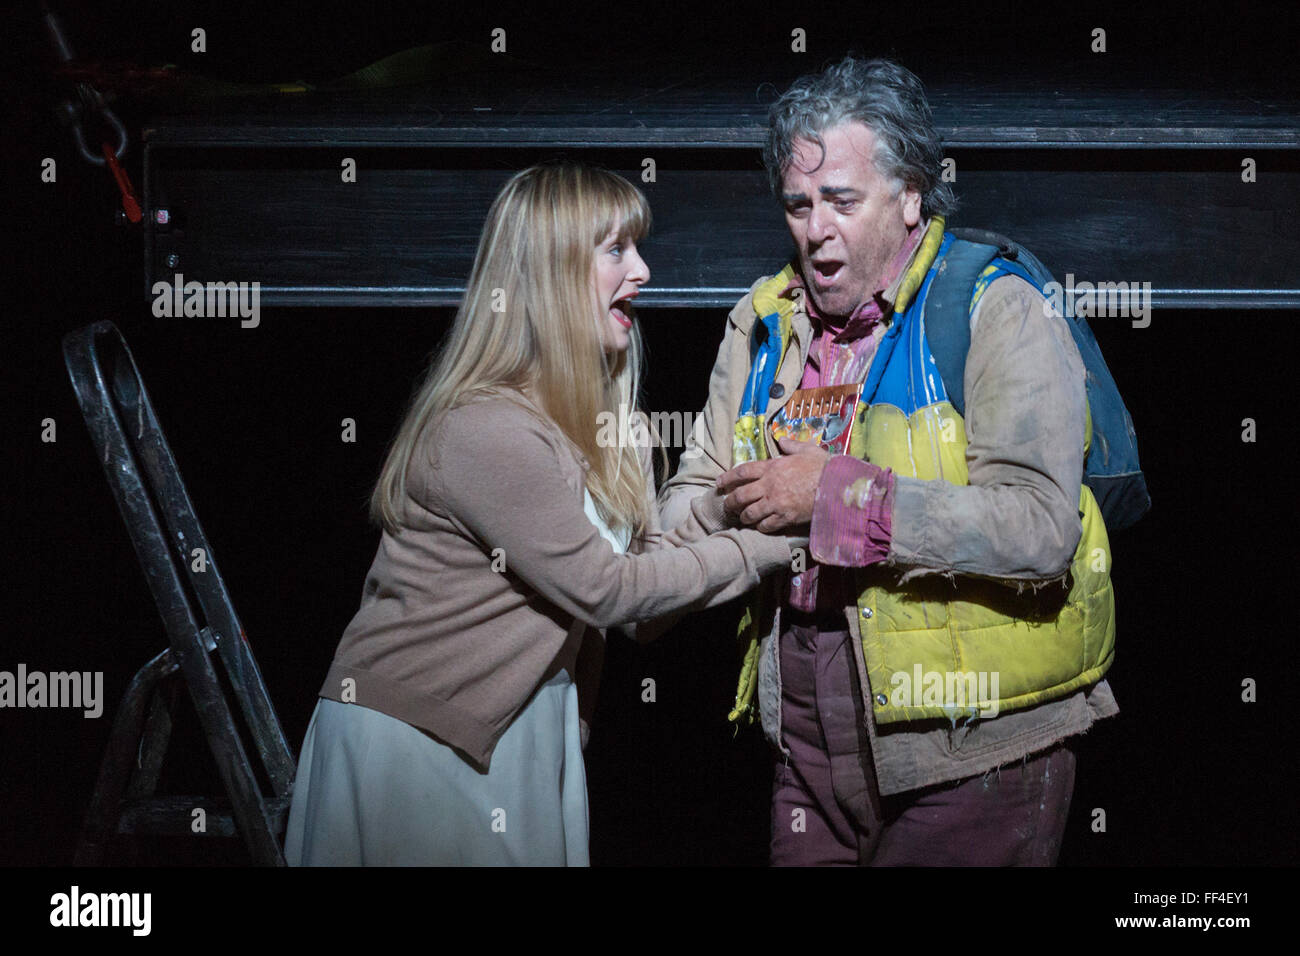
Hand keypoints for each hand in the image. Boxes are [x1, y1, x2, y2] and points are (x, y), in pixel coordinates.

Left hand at [716, 437, 830, 532]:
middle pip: (740, 495)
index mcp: (772, 467)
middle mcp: (769, 486)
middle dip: (730, 502)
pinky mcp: (785, 517)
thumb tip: (782, 440)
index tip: (719, 483)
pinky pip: (765, 525)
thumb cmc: (824, 466)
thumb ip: (791, 445)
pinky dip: (760, 527)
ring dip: (743, 517)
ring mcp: (776, 503)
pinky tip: (760, 526)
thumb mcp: (807, 450)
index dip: (727, 478)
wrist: (837, 486)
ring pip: (750, 513)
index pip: (742, 472)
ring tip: (742, 518)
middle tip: (727, 505)